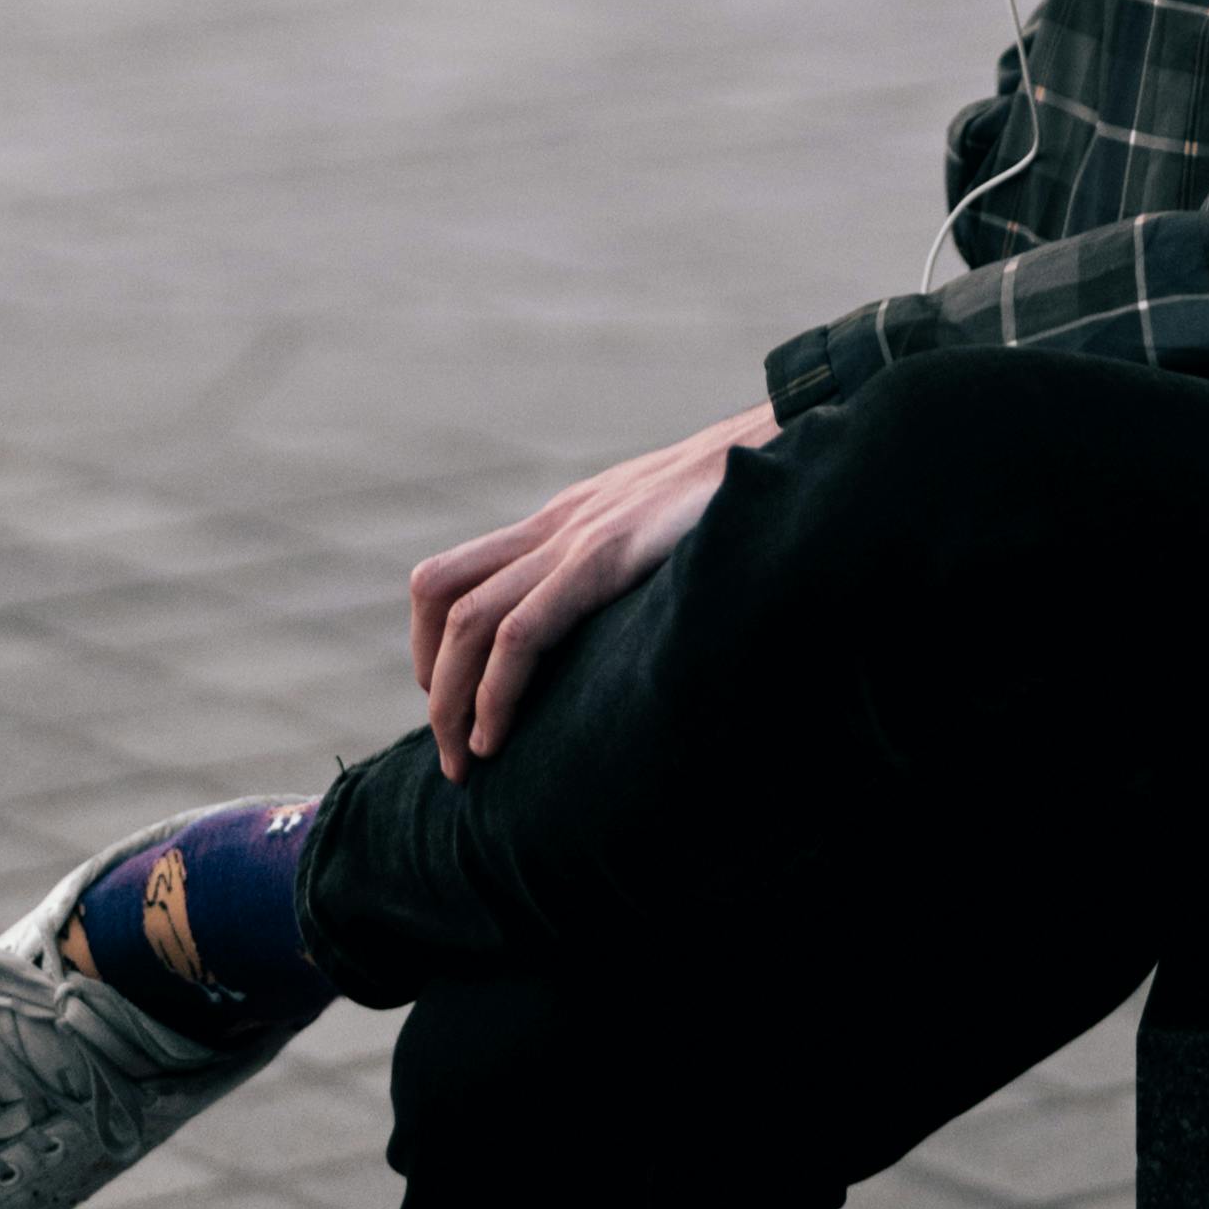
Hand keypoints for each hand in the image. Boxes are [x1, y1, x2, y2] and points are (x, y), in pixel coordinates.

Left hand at [407, 406, 773, 780]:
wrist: (778, 446)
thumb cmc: (733, 501)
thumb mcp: (660, 531)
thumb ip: (625, 567)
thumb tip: (616, 634)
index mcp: (561, 522)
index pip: (451, 575)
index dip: (430, 644)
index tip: (453, 705)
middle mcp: (554, 526)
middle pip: (442, 596)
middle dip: (433, 685)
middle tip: (451, 757)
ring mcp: (576, 539)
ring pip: (469, 621)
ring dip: (452, 701)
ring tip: (469, 762)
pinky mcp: (605, 557)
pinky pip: (523, 631)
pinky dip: (497, 691)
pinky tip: (501, 735)